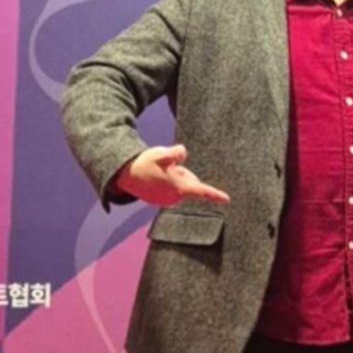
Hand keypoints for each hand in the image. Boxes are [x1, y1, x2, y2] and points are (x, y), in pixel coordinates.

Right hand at [114, 145, 230, 206]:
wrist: (125, 174)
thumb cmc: (144, 164)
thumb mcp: (160, 154)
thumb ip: (174, 153)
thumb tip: (183, 152)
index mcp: (178, 188)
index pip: (201, 191)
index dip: (215, 195)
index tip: (227, 199)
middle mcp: (174, 197)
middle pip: (190, 181)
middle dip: (183, 173)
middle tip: (168, 167)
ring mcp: (167, 200)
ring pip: (181, 183)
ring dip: (175, 176)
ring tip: (158, 171)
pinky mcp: (161, 199)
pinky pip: (172, 187)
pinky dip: (168, 180)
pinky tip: (155, 176)